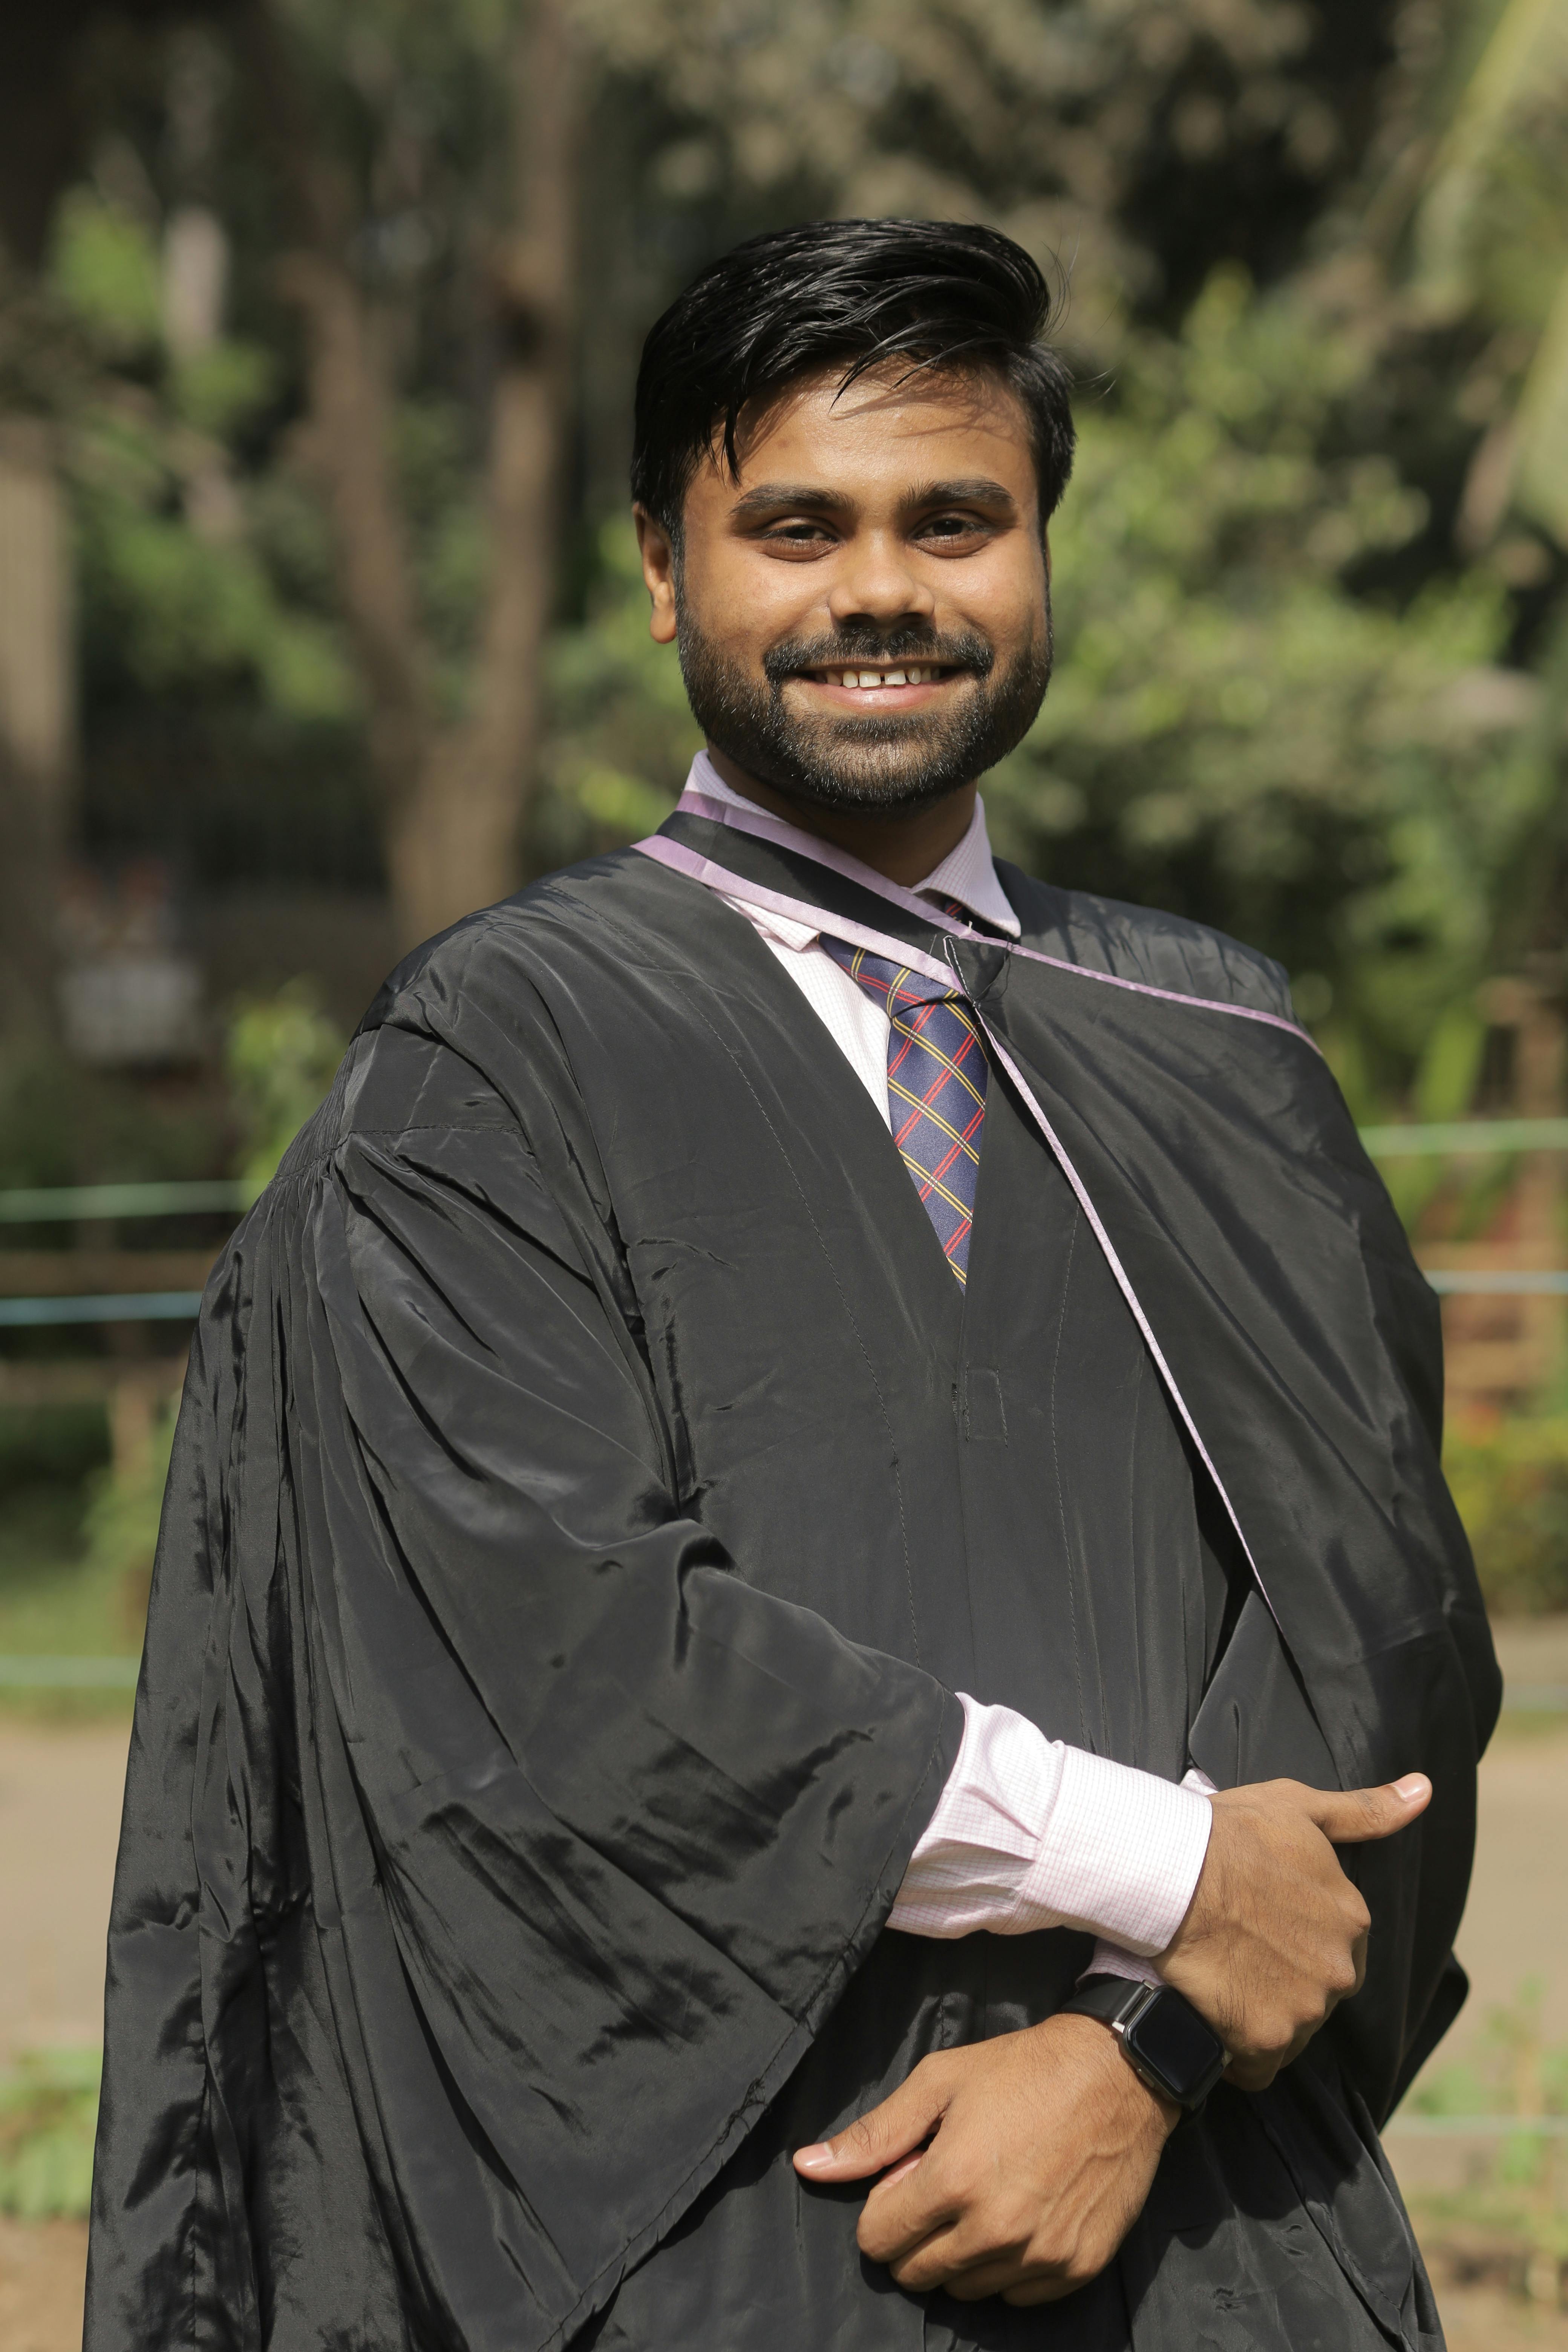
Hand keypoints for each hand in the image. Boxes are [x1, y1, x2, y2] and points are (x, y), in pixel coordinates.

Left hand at [792, 2015, 1176, 2305]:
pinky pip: (1016, 2296)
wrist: (1118, 2074)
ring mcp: (1040, 2255)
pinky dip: (1007, 2267)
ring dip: (960, 2254)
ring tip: (984, 2199)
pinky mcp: (1077, 2267)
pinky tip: (1019, 2218)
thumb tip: (808, 2166)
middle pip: (916, 2273)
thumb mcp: (939, 2082)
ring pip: (964, 2290)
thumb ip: (873, 2135)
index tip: (904, 2183)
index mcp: (954, 2182)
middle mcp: (995, 2230)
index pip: (878, 2240)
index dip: (883, 2210)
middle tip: (944, 2189)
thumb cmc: (1023, 2070)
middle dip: (914, 2236)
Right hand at [1158, 1773, 1431, 2089]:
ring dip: (1259, 2014)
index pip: (1334, 1944)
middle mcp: (1339, 1971)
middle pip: (1316, 1990)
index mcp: (1352, 1919)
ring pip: (1289, 2028)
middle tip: (1235, 1950)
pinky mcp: (1264, 2042)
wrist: (1173, 1872)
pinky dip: (1238, 2054)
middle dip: (1282, 1978)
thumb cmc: (1230, 1834)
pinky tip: (1212, 2018)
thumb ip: (1365, 1810)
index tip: (1258, 1920)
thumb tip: (1425, 1789)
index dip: (1293, 1934)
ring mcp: (1305, 2011)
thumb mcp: (1299, 1807)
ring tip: (1218, 1980)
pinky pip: (1257, 2068)